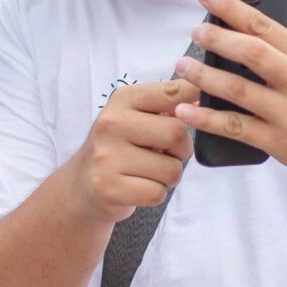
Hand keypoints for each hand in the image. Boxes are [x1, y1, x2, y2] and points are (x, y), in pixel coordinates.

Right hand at [69, 79, 197, 223]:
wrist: (82, 183)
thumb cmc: (121, 147)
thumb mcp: (137, 116)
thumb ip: (169, 104)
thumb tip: (204, 95)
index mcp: (123, 99)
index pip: (173, 93)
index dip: (195, 104)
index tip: (198, 111)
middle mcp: (111, 123)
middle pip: (177, 133)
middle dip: (181, 150)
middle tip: (165, 154)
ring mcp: (107, 156)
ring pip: (171, 169)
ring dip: (168, 176)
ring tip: (148, 172)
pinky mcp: (108, 186)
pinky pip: (157, 193)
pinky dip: (155, 194)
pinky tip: (137, 187)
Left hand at [174, 0, 286, 188]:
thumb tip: (273, 12)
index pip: (266, 25)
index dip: (232, 7)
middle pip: (251, 53)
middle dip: (217, 38)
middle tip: (195, 31)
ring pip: (238, 89)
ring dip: (204, 76)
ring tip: (181, 66)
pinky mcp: (280, 143)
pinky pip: (236, 128)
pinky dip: (206, 119)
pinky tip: (185, 110)